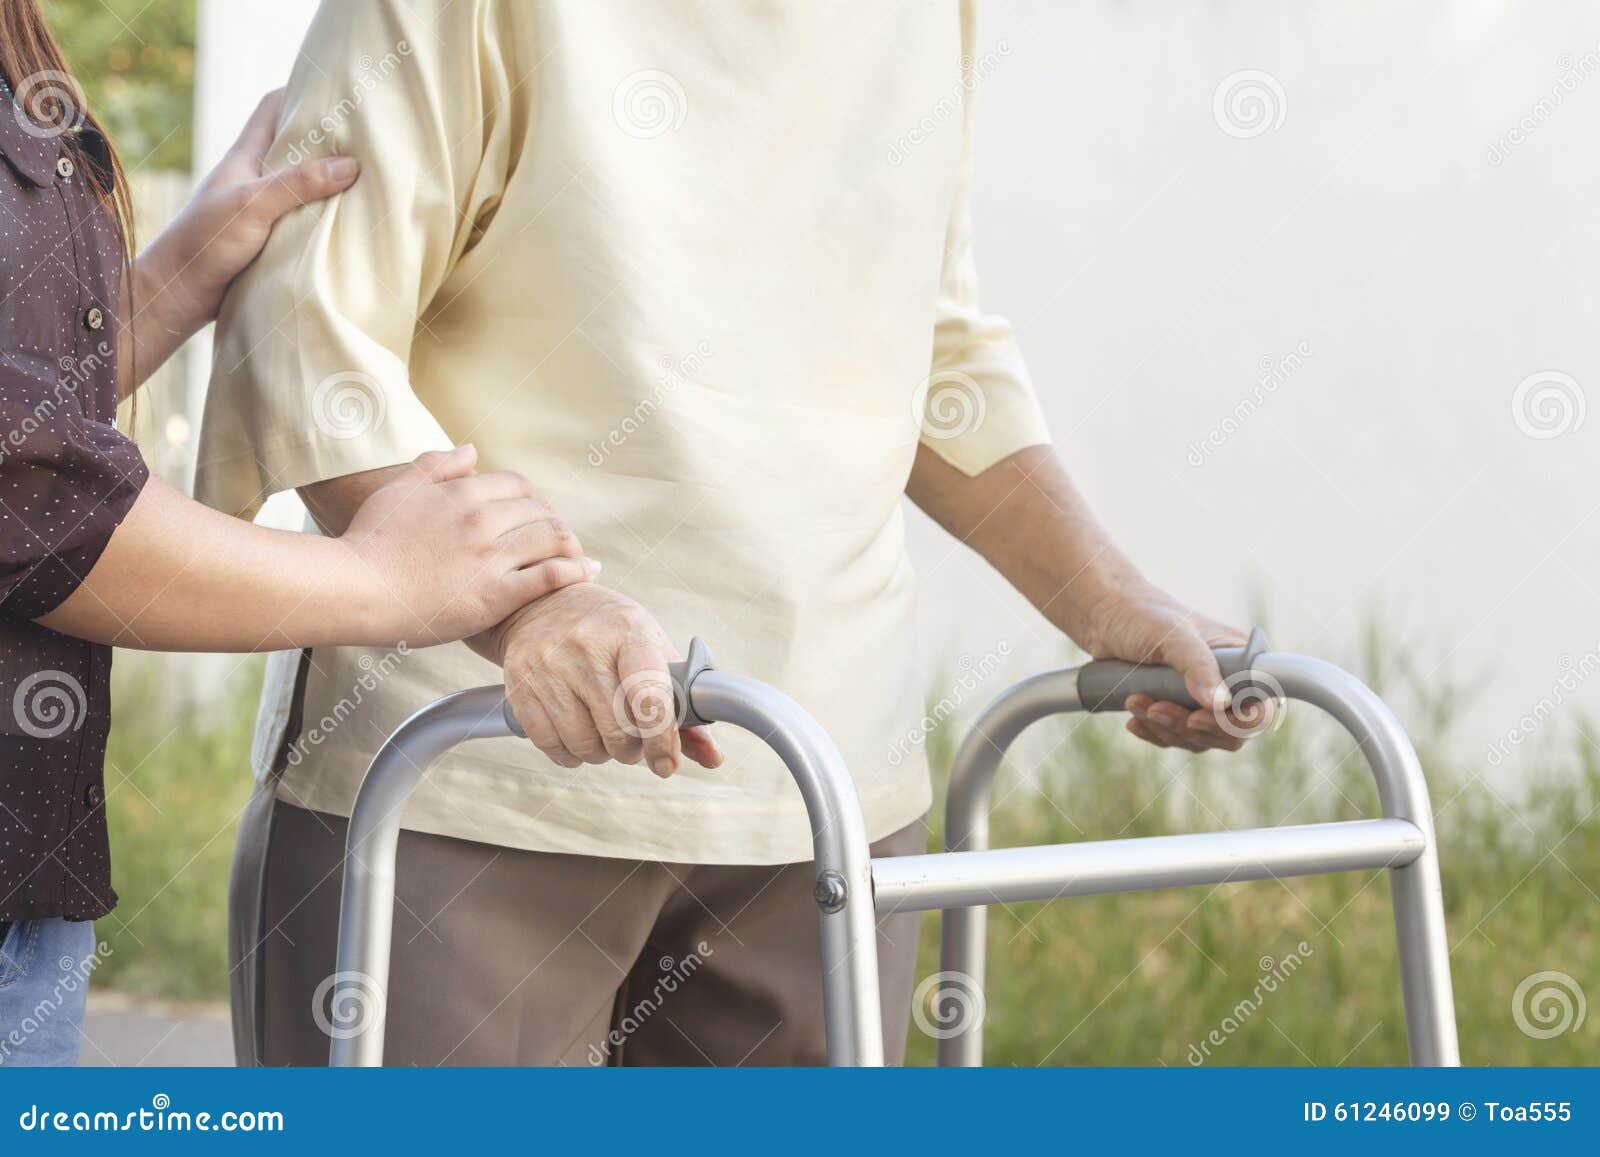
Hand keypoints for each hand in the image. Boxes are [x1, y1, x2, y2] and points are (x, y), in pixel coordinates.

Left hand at [138, 89, 357, 328]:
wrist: (178, 295)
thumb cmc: (204, 242)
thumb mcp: (252, 206)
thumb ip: (298, 184)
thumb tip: (351, 165)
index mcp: (245, 157)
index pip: (272, 108)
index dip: (301, 93)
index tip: (336, 92)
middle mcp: (254, 178)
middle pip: (295, 146)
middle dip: (328, 140)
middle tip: (368, 139)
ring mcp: (261, 210)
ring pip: (302, 186)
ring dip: (330, 184)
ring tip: (370, 181)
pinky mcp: (268, 240)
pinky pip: (303, 220)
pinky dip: (325, 219)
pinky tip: (349, 225)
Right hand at [339, 446, 597, 645]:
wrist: (355, 589)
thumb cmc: (369, 542)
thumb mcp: (398, 491)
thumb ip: (435, 465)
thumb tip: (472, 450)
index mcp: (461, 493)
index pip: (517, 486)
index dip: (530, 500)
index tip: (532, 516)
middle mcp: (482, 520)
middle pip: (539, 512)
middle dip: (552, 523)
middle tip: (558, 539)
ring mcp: (491, 558)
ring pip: (551, 538)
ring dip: (569, 544)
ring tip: (576, 554)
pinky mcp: (496, 595)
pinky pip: (550, 576)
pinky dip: (575, 570)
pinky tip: (587, 571)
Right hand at [488, 583, 723, 777]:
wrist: (542, 603)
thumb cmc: (610, 632)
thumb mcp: (651, 649)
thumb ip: (683, 705)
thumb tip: (712, 757)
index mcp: (629, 632)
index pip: (648, 695)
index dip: (661, 739)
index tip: (666, 764)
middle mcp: (585, 646)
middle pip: (617, 730)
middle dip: (631, 750)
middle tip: (632, 741)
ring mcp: (547, 664)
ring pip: (584, 744)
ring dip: (601, 754)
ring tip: (604, 734)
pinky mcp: (519, 684)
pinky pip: (551, 745)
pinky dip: (570, 754)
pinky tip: (577, 736)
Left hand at [1077, 580, 1276, 751]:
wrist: (1103, 616)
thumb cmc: (1142, 615)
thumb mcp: (1171, 635)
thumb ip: (1198, 667)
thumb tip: (1220, 704)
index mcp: (1241, 660)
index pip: (1259, 708)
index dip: (1233, 723)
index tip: (1195, 718)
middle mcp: (1228, 683)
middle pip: (1228, 733)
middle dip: (1189, 727)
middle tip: (1155, 707)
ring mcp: (1201, 699)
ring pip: (1198, 738)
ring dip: (1164, 727)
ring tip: (1134, 700)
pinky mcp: (1175, 709)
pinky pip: (1173, 737)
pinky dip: (1153, 731)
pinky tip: (1133, 718)